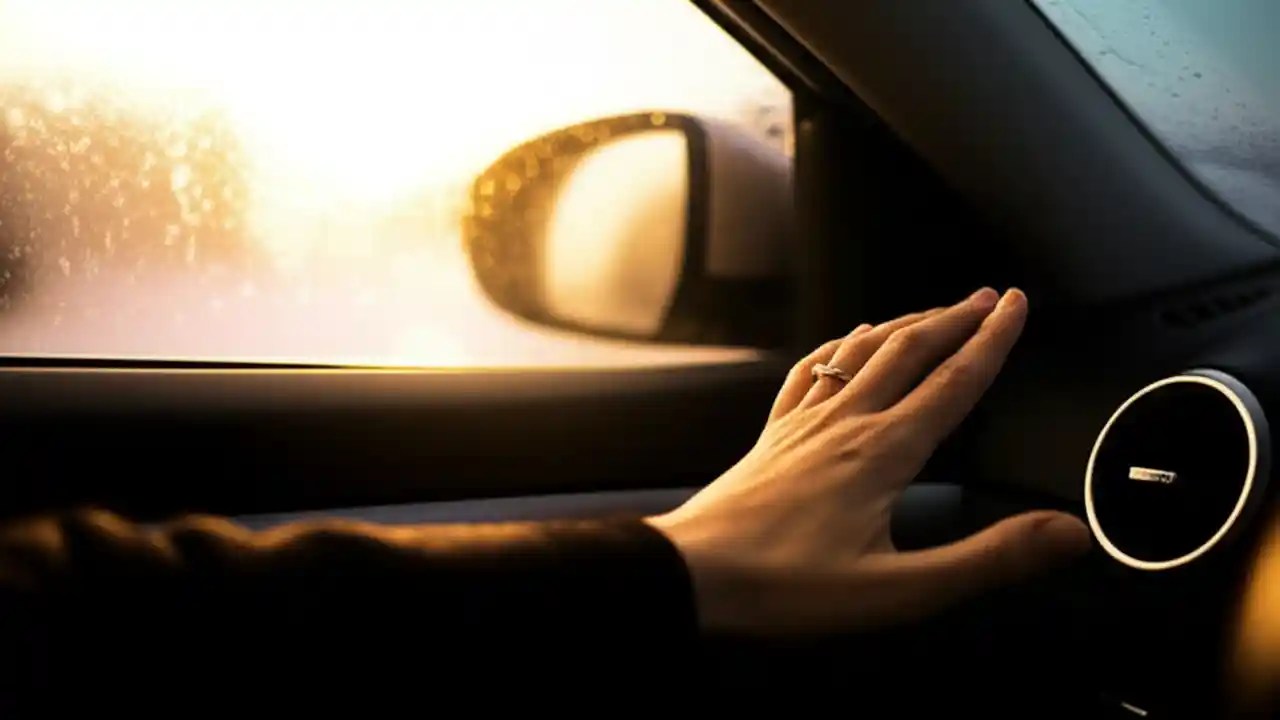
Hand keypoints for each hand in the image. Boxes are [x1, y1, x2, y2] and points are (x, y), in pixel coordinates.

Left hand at [648, 288, 1089, 634]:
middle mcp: (845, 423)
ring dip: (906, 324)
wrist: (692, 573)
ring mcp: (804, 423)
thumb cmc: (785, 586)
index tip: (1017, 305)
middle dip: (956, 319)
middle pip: (911, 351)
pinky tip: (845, 343)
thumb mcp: (901, 589)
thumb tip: (1067, 534)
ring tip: (934, 311)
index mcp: (883, 452)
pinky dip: (840, 346)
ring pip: (864, 352)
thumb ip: (988, 560)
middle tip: (990, 296)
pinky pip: (813, 372)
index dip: (994, 340)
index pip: (955, 381)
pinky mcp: (774, 435)